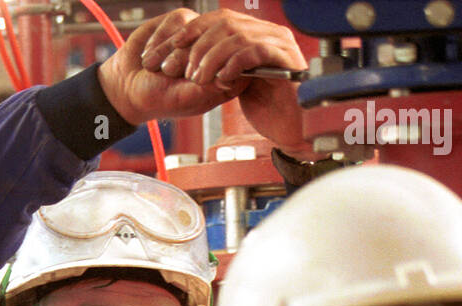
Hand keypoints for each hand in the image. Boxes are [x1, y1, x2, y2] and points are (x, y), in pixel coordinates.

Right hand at [99, 11, 253, 125]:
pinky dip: (160, 39)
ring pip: (196, 31)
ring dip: (169, 51)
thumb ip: (208, 87)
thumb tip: (232, 76)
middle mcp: (211, 57)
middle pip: (214, 45)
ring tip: (155, 68)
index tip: (192, 76)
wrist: (125, 83)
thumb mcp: (182, 98)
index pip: (234, 65)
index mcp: (218, 82)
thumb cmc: (155, 98)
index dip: (217, 66)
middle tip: (168, 75)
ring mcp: (198, 39)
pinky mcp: (182, 24)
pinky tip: (151, 55)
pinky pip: (179, 21)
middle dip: (185, 60)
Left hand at [137, 9, 315, 157]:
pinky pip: (252, 52)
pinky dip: (232, 63)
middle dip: (193, 45)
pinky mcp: (285, 59)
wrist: (296, 129)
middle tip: (174, 68)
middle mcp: (267, 32)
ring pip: (235, 35)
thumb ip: (223, 67)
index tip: (165, 49)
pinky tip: (219, 80)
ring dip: (209, 57)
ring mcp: (278, 43)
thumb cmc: (269, 111)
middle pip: (223, 23)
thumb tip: (194, 60)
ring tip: (195, 78)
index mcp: (255, 34)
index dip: (189, 32)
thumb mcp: (239, 85)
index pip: (217, 19)